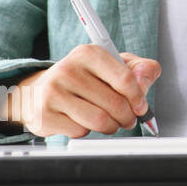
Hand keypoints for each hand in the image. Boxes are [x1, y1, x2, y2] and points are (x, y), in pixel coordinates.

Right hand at [10, 44, 159, 137]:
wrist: (40, 91)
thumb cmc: (84, 78)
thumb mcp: (114, 65)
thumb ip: (140, 69)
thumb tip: (146, 78)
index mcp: (88, 53)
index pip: (125, 79)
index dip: (138, 97)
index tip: (141, 107)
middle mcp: (68, 70)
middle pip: (115, 103)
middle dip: (127, 117)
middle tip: (128, 119)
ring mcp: (53, 93)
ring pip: (99, 120)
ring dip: (111, 127)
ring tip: (110, 123)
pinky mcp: (44, 115)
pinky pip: (80, 131)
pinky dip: (88, 132)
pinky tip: (83, 122)